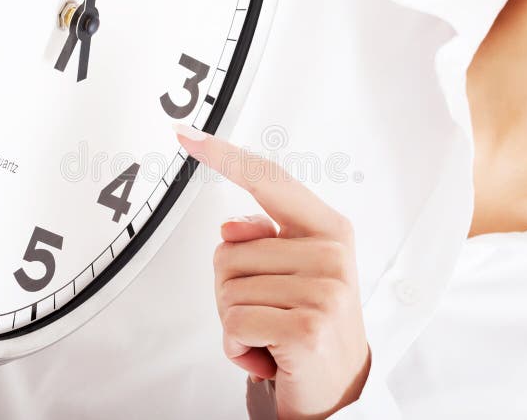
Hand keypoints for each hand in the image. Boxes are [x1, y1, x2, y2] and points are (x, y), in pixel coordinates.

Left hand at [173, 124, 370, 419]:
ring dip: (234, 322)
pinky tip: (267, 356)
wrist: (338, 390)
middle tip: (269, 314)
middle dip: (232, 290)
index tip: (188, 135)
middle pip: (227, 249)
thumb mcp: (290, 274)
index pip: (269, 182)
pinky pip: (233, 323)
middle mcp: (330, 254)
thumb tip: (231, 226)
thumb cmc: (307, 324)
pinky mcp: (306, 326)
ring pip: (226, 288)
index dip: (225, 156)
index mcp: (328, 230)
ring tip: (270, 335)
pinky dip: (237, 347)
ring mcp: (324, 290)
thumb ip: (263, 240)